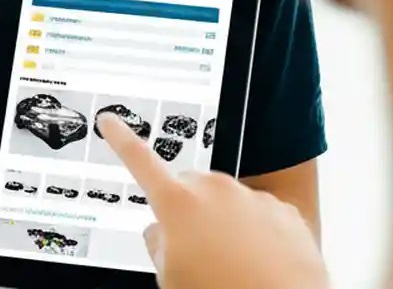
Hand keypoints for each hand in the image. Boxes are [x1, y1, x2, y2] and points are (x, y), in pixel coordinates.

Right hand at [99, 115, 327, 288]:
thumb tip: (161, 232)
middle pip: (188, 189)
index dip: (120, 139)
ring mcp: (252, 198)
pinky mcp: (283, 211)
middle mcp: (215, 190)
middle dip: (187, 210)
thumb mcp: (170, 277)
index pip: (139, 161)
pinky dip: (256, 234)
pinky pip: (260, 215)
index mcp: (178, 204)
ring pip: (226, 203)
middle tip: (195, 251)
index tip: (109, 120)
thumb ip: (158, 245)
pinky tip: (258, 264)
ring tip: (232, 265)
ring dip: (224, 224)